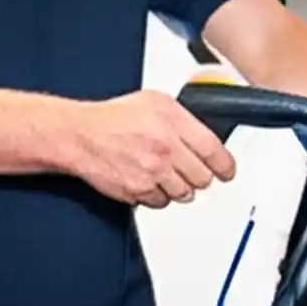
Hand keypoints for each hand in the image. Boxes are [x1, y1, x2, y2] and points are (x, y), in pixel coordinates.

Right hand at [52, 90, 236, 207]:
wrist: (80, 136)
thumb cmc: (112, 119)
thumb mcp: (153, 103)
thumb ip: (183, 119)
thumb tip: (205, 137)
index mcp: (172, 121)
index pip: (214, 151)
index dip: (225, 166)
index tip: (227, 171)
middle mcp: (165, 147)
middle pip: (202, 178)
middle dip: (198, 176)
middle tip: (189, 171)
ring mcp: (152, 171)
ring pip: (184, 193)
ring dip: (178, 188)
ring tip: (163, 175)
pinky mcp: (138, 190)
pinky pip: (161, 203)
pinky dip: (157, 196)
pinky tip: (148, 182)